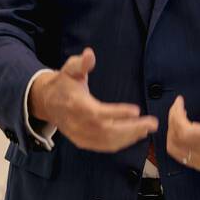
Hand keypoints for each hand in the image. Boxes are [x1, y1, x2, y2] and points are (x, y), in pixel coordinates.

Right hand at [27, 47, 157, 152]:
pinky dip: (121, 143)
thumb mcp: (70, 69)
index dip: (117, 113)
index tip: (136, 110)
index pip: (98, 113)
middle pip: (107, 131)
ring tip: (147, 129)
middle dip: (132, 129)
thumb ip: (81, 63)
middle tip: (152, 123)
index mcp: (75, 105)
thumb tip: (90, 53)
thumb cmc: (63, 83)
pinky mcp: (83, 142)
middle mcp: (77, 124)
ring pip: (107, 141)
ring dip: (130, 137)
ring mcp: (80, 135)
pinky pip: (104, 146)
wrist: (47, 103)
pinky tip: (135, 136)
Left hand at [166, 92, 199, 171]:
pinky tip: (181, 129)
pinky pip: (178, 154)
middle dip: (173, 119)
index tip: (180, 101)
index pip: (184, 131)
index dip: (176, 115)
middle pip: (177, 138)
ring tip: (179, 117)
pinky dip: (174, 140)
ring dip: (172, 129)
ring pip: (174, 147)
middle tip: (178, 106)